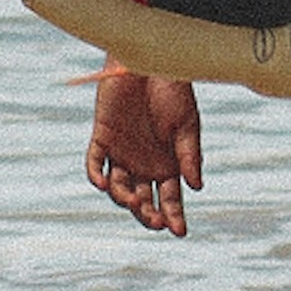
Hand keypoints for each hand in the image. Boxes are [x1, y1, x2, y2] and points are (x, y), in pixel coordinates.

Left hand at [86, 62, 202, 235]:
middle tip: (154, 220)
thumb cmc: (174, 91)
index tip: (179, 231)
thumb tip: (196, 187)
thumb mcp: (187, 125)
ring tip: (133, 200)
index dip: (174, 216)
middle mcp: (143, 165)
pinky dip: (96, 175)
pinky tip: (104, 184)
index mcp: (167, 165)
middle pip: (143, 200)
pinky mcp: (102, 137)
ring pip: (119, 187)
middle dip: (148, 214)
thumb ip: (190, 155)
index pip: (169, 199)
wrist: (151, 60)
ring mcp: (121, 153)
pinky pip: (95, 163)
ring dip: (124, 198)